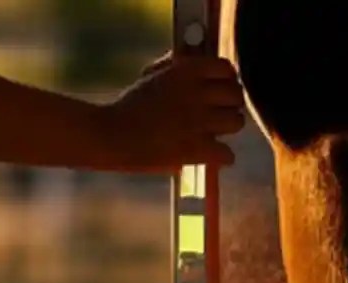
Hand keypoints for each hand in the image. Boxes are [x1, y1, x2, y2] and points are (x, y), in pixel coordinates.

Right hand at [98, 54, 246, 173]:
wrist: (111, 135)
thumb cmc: (130, 106)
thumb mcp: (152, 76)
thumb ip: (177, 66)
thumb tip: (199, 62)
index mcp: (185, 71)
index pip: (226, 68)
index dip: (227, 79)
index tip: (221, 88)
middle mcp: (196, 93)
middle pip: (236, 95)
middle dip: (230, 104)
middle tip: (220, 111)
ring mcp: (198, 122)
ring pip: (236, 122)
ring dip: (227, 128)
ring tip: (214, 132)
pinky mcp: (196, 149)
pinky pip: (228, 153)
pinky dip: (221, 156)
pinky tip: (210, 154)